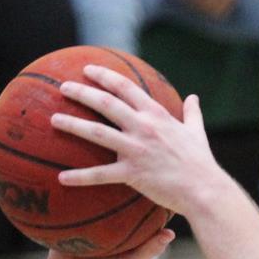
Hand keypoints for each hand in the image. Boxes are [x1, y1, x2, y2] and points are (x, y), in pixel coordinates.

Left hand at [53, 65, 231, 216]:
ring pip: (97, 133)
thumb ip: (192, 113)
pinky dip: (80, 176)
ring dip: (73, 125)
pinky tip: (62, 178)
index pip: (126, 88)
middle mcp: (143, 127)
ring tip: (54, 119)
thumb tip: (194, 97)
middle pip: (106, 104)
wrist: (204, 189)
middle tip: (63, 86)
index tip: (88, 69)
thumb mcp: (197, 132)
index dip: (105, 76)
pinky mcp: (132, 173)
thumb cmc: (201, 161)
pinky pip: (100, 174)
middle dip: (82, 92)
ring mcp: (136, 149)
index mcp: (156, 115)